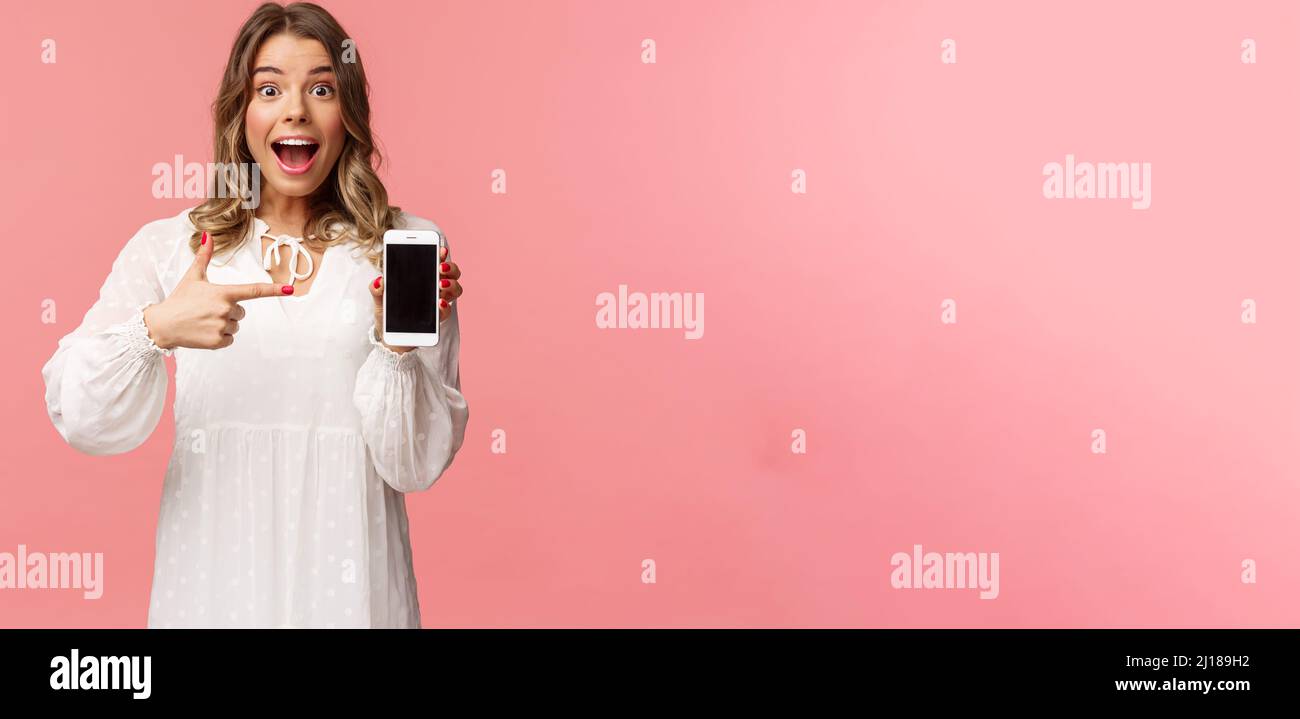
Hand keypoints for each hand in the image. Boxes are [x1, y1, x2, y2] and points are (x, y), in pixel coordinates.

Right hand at [142, 231, 289, 349]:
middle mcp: (226, 309)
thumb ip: (204, 256)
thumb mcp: (193, 277)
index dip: (273, 290)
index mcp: (223, 293)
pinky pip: (230, 339)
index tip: (290, 290)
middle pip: (241, 311)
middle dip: (228, 310)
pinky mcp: (218, 342)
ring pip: (236, 325)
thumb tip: (207, 235)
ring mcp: (222, 326)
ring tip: (204, 320)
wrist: (162, 324)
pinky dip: (220, 337)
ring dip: (224, 324)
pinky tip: (204, 332)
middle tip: (207, 310)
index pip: (254, 290)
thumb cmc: (180, 298)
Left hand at [370, 244, 462, 352]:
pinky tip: (439, 303)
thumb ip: (377, 289)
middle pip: (452, 274)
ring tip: (441, 284)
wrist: (390, 338)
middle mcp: (434, 289)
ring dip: (451, 284)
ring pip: (456, 289)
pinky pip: (447, 311)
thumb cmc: (388, 315)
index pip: (436, 262)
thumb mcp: (379, 300)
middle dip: (450, 268)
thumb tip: (379, 281)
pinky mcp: (438, 319)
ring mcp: (438, 303)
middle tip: (440, 268)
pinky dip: (445, 306)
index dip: (442, 254)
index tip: (441, 249)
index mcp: (422, 278)